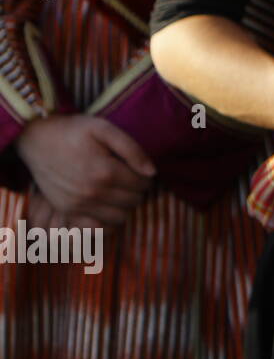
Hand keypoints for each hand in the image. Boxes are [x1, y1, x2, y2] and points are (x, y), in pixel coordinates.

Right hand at [14, 115, 155, 226]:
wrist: (36, 138)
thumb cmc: (73, 130)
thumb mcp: (105, 129)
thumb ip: (132, 150)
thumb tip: (152, 172)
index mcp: (105, 172)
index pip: (143, 184)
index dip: (146, 177)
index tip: (138, 169)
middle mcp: (92, 193)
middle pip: (133, 202)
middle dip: (138, 191)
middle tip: (130, 179)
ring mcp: (78, 204)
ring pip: (120, 217)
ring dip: (125, 206)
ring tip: (119, 191)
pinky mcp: (66, 210)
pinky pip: (97, 229)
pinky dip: (108, 222)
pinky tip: (107, 207)